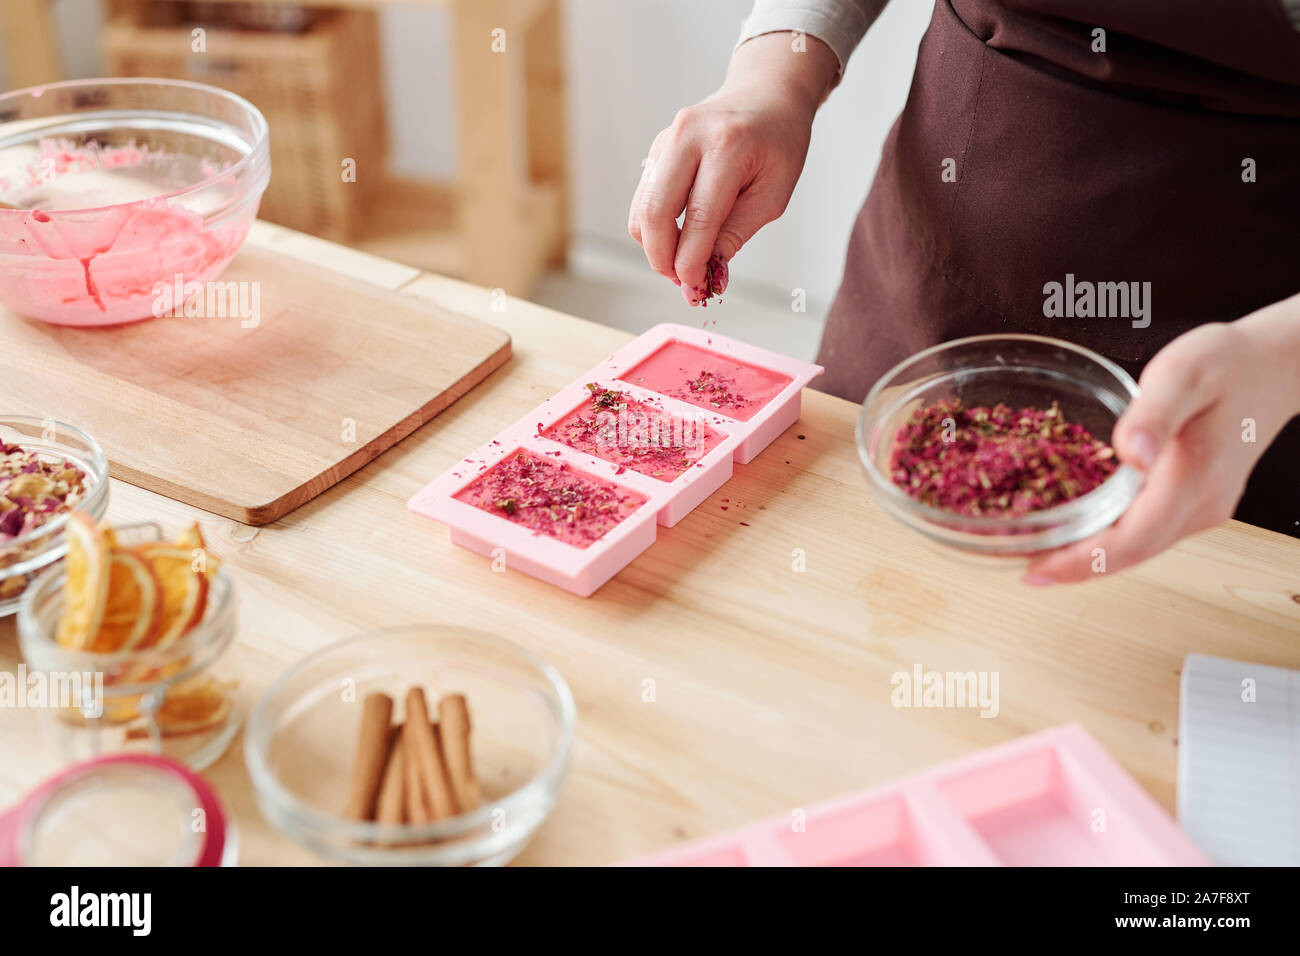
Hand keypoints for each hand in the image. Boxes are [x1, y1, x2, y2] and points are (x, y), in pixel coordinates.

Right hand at [627, 32, 837, 303]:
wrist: (765, 95)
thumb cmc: (778, 144)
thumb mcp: (773, 194)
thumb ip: (736, 234)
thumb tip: (709, 276)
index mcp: (727, 146)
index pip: (699, 218)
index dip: (693, 262)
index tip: (696, 289)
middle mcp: (688, 137)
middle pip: (656, 213)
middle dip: (663, 259)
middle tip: (682, 282)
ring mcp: (666, 140)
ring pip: (642, 209)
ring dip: (655, 247)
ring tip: (681, 264)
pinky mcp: (656, 150)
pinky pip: (643, 199)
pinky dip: (654, 229)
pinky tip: (677, 240)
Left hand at [1024, 293, 1299, 584]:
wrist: (1276, 366)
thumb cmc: (1227, 363)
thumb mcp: (1184, 373)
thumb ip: (1153, 414)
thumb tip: (1130, 454)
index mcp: (1192, 479)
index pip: (1132, 541)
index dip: (1081, 563)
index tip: (1035, 571)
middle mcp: (1200, 506)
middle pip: (1131, 554)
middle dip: (1076, 567)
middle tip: (1022, 565)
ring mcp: (1202, 508)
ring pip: (1139, 547)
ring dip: (1090, 555)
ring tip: (1038, 552)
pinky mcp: (1196, 502)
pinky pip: (1147, 530)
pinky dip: (1109, 537)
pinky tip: (1077, 528)